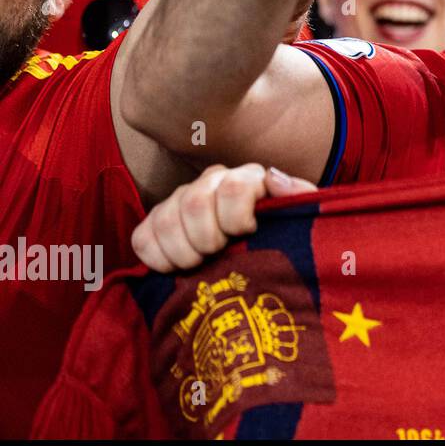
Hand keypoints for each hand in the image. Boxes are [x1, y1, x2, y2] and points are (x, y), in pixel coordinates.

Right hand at [131, 163, 315, 272]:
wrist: (258, 256)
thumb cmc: (283, 237)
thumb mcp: (301, 219)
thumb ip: (296, 196)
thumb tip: (272, 178)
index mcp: (247, 178)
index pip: (232, 188)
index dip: (236, 218)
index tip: (247, 234)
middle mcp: (211, 182)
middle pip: (194, 203)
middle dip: (208, 239)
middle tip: (220, 253)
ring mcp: (180, 200)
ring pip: (165, 219)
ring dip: (184, 251)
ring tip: (202, 264)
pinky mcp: (155, 223)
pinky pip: (141, 238)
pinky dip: (157, 258)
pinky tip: (176, 268)